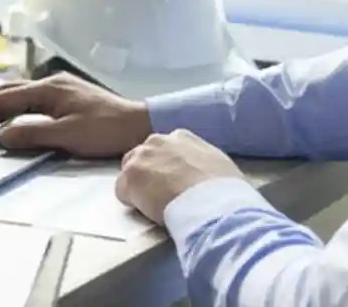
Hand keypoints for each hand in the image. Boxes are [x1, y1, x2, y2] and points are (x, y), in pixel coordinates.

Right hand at [0, 73, 152, 157]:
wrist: (139, 124)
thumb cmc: (106, 130)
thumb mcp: (67, 136)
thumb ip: (33, 134)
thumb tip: (1, 134)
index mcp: (48, 89)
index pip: (4, 99)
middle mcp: (51, 82)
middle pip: (8, 90)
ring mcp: (60, 86)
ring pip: (19, 91)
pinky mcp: (68, 94)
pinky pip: (31, 96)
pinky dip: (14, 106)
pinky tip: (13, 118)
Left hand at [115, 129, 245, 223]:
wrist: (212, 203)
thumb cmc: (224, 189)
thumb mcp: (219, 165)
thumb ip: (203, 163)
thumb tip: (204, 174)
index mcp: (182, 136)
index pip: (165, 148)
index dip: (167, 167)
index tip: (174, 181)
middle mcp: (158, 140)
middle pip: (143, 156)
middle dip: (149, 173)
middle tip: (161, 194)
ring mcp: (141, 157)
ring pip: (130, 173)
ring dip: (139, 187)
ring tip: (155, 205)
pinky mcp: (129, 177)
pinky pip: (122, 192)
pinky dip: (132, 203)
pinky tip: (148, 211)